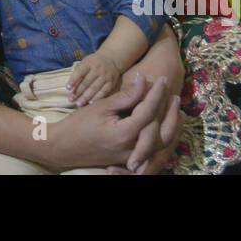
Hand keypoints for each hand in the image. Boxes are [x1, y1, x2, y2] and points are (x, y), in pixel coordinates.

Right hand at [50, 72, 169, 169]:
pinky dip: (163, 138)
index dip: (156, 94)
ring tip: (175, 109)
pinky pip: (154, 151)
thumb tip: (143, 81)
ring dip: (171, 126)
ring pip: (162, 145)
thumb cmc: (79, 124)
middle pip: (162, 131)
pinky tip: (166, 125)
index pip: (148, 111)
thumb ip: (125, 96)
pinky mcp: (131, 160)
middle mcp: (132, 149)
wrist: (64, 147)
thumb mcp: (101, 106)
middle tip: (173, 93)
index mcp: (124, 134)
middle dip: (169, 111)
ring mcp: (133, 158)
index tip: (162, 80)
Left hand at [68, 51, 121, 106]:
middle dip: (78, 92)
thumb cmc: (94, 63)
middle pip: (86, 82)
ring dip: (86, 97)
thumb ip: (79, 72)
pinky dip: (97, 98)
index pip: (79, 72)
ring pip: (94, 88)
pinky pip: (103, 92)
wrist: (112, 60)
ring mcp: (105, 77)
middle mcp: (97, 69)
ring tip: (79, 104)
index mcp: (89, 63)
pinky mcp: (111, 83)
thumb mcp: (85, 62)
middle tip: (71, 100)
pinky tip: (90, 103)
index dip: (73, 80)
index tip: (67, 88)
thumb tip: (71, 86)